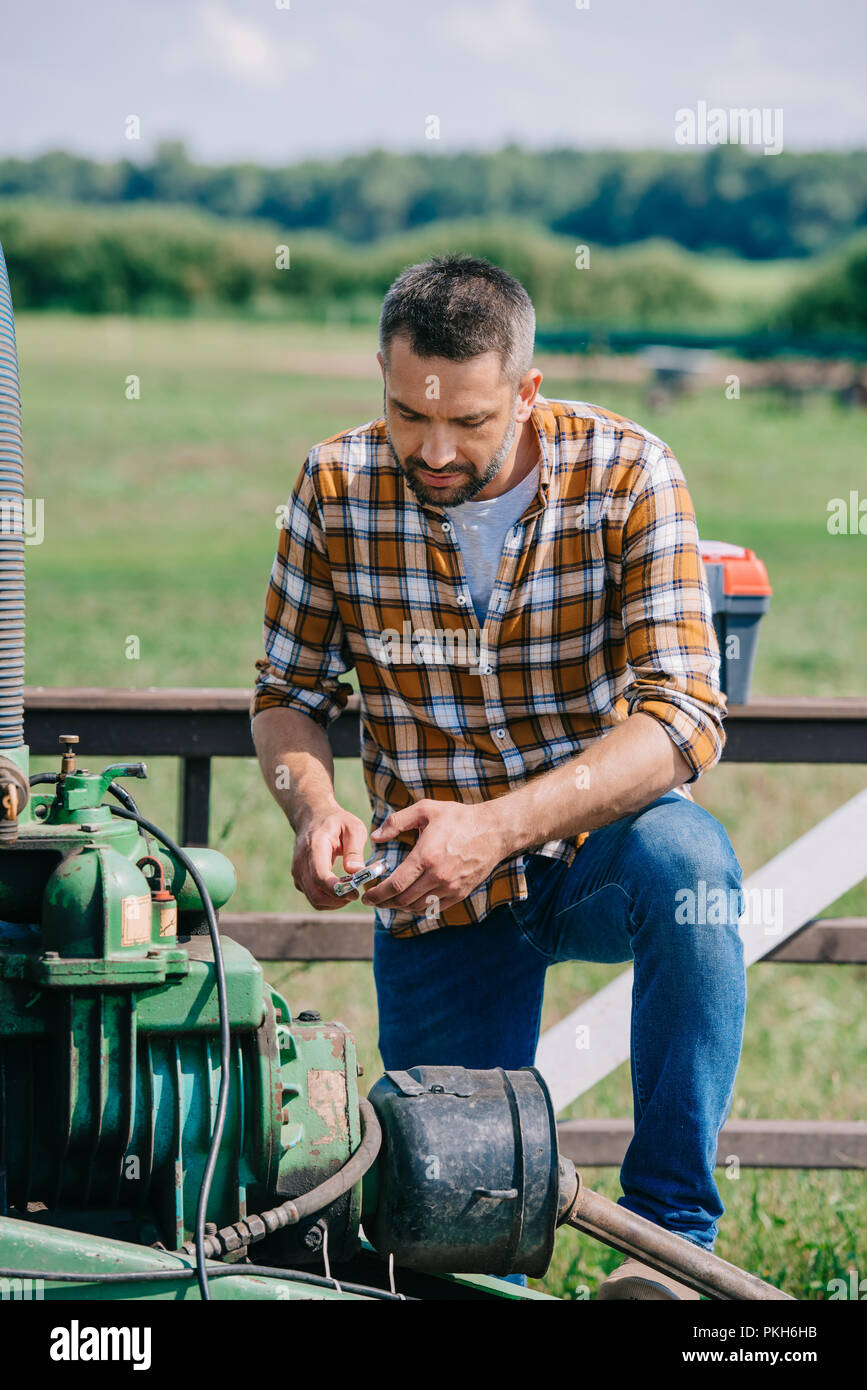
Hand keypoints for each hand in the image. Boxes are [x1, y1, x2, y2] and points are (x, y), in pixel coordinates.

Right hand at [292, 806, 368, 909]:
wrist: (313, 817)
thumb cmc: (336, 822)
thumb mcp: (353, 827)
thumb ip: (355, 850)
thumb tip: (356, 872)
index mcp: (314, 847)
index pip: (320, 877)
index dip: (338, 890)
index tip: (355, 893)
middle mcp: (301, 862)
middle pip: (316, 895)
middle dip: (338, 900)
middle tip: (356, 893)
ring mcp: (298, 873)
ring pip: (314, 900)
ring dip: (335, 902)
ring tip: (350, 889)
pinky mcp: (300, 880)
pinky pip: (313, 898)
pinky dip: (329, 900)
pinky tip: (341, 888)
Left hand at [362, 799, 505, 916]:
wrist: (494, 831)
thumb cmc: (459, 818)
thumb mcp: (426, 810)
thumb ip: (396, 822)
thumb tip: (376, 837)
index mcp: (427, 856)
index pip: (396, 885)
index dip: (377, 894)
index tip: (366, 895)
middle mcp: (438, 876)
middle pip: (403, 901)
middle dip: (384, 902)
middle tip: (372, 899)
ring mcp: (451, 887)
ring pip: (417, 908)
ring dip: (400, 907)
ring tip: (389, 899)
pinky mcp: (460, 893)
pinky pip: (434, 908)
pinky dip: (418, 908)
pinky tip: (410, 900)